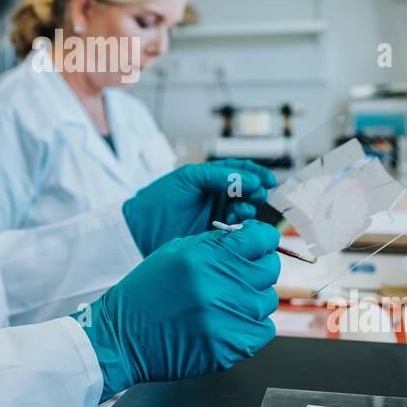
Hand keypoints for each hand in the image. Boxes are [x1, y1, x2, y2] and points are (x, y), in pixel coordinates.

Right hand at [78, 220, 280, 400]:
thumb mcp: (174, 253)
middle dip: (258, 268)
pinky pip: (264, 329)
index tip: (258, 244)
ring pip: (268, 300)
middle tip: (239, 274)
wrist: (122, 337)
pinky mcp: (231, 346)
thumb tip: (250, 238)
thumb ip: (214, 244)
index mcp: (204, 257)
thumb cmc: (146, 292)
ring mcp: (227, 318)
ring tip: (227, 302)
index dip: (263, 239)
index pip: (262, 238)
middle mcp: (219, 286)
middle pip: (270, 269)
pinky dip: (252, 325)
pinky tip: (230, 322)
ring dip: (252, 299)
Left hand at [122, 159, 276, 256]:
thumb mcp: (189, 177)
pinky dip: (241, 224)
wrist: (140, 229)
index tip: (267, 179)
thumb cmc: (160, 198)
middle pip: (247, 190)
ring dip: (249, 207)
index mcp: (211, 178)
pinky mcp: (216, 235)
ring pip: (245, 209)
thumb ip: (219, 175)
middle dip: (256, 190)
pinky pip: (237, 229)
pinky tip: (236, 221)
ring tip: (241, 208)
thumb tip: (250, 179)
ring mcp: (218, 216)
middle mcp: (217, 196)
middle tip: (257, 193)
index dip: (255, 173)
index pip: (240, 171)